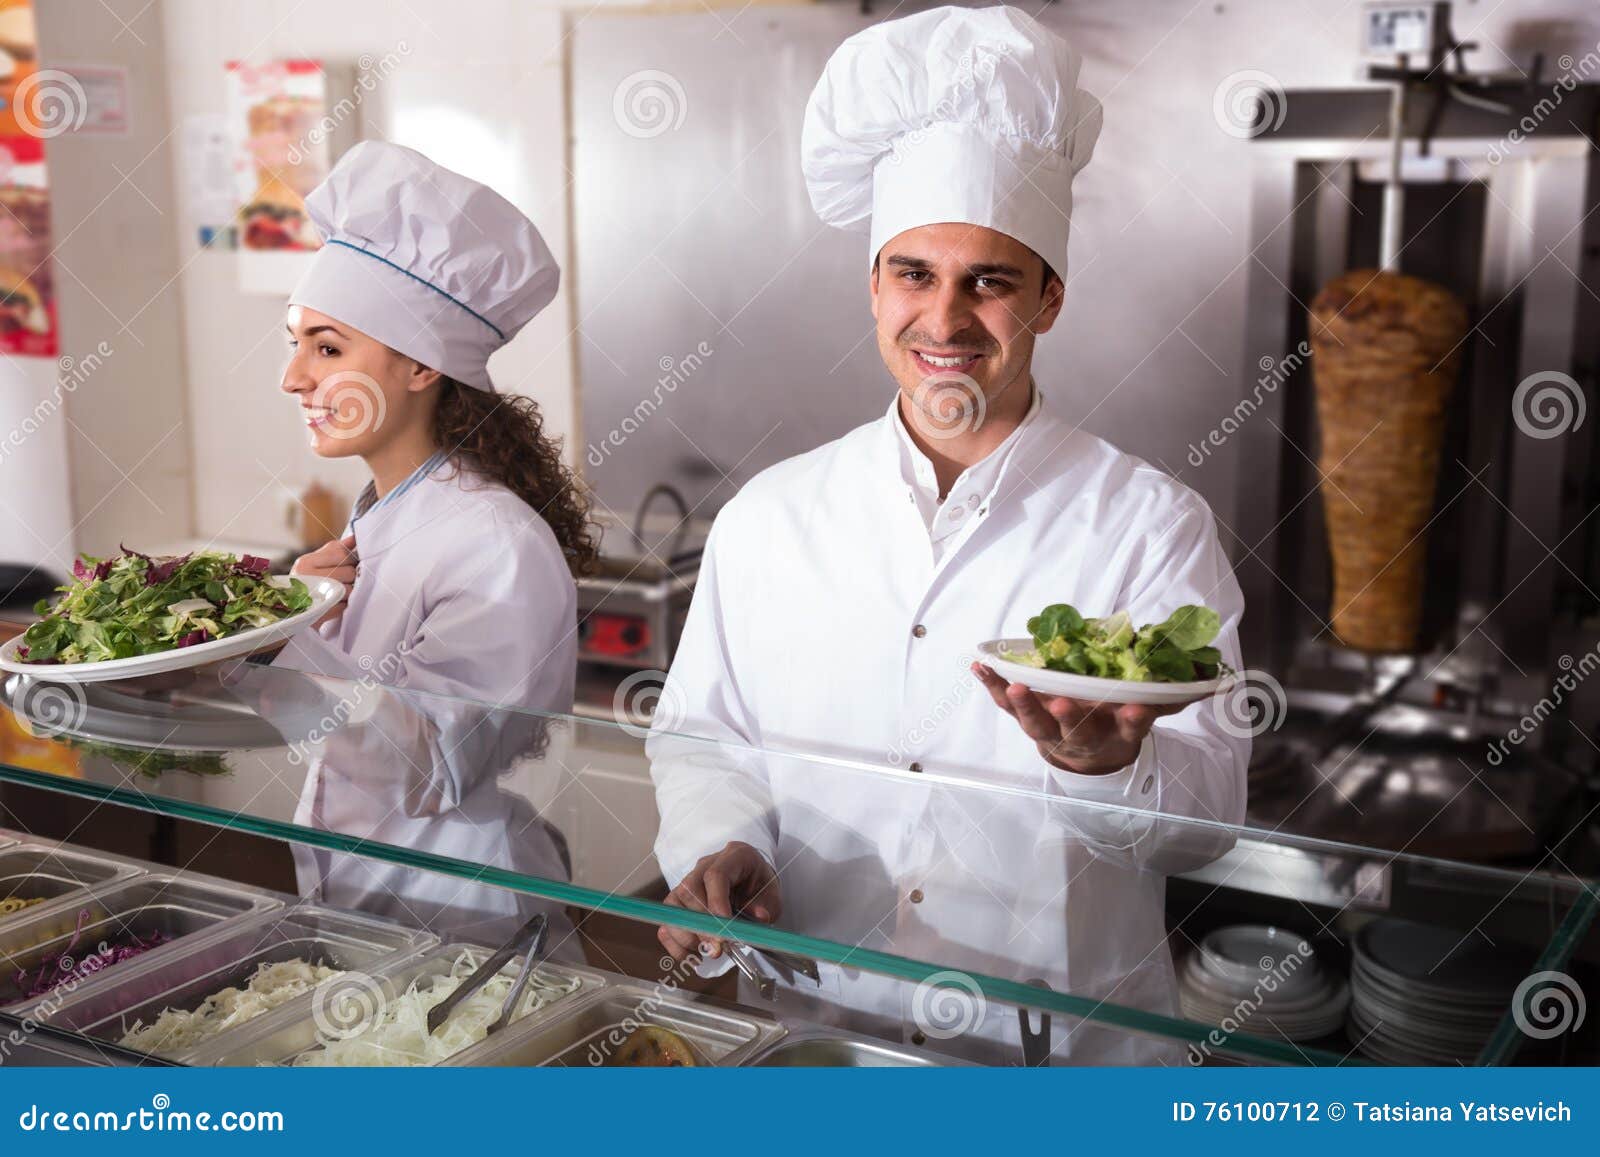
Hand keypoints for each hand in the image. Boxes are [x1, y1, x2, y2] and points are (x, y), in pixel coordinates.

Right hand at [292, 535, 356, 627]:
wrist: (289, 611)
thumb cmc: (307, 581)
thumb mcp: (316, 561)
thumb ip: (336, 549)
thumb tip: (355, 537)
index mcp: (306, 562)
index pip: (342, 554)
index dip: (352, 559)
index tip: (353, 562)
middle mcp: (307, 578)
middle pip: (349, 572)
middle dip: (352, 576)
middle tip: (345, 579)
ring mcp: (313, 597)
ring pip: (350, 590)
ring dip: (350, 592)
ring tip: (339, 592)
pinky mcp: (319, 614)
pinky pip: (345, 606)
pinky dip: (344, 605)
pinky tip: (335, 603)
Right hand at [657, 841, 781, 963]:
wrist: (750, 880)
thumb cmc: (759, 886)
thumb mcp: (772, 894)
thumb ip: (767, 905)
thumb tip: (758, 917)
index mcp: (733, 858)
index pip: (715, 876)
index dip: (716, 904)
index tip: (724, 932)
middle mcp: (705, 866)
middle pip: (690, 891)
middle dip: (701, 926)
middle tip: (716, 949)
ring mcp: (688, 880)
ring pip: (673, 905)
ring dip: (687, 935)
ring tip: (707, 951)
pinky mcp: (679, 899)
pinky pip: (667, 919)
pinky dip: (675, 941)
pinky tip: (692, 953)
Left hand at [972, 662, 1186, 774]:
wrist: (1088, 756)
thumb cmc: (1119, 723)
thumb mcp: (1148, 713)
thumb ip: (1174, 697)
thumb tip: (1217, 681)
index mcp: (1117, 735)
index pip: (1129, 730)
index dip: (1132, 722)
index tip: (1136, 712)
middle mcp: (1083, 737)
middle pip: (1075, 731)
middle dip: (1070, 718)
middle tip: (1063, 704)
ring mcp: (1050, 730)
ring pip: (1035, 722)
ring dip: (1023, 705)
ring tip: (1015, 686)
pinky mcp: (1026, 719)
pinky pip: (1005, 704)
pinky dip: (993, 686)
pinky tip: (980, 666)